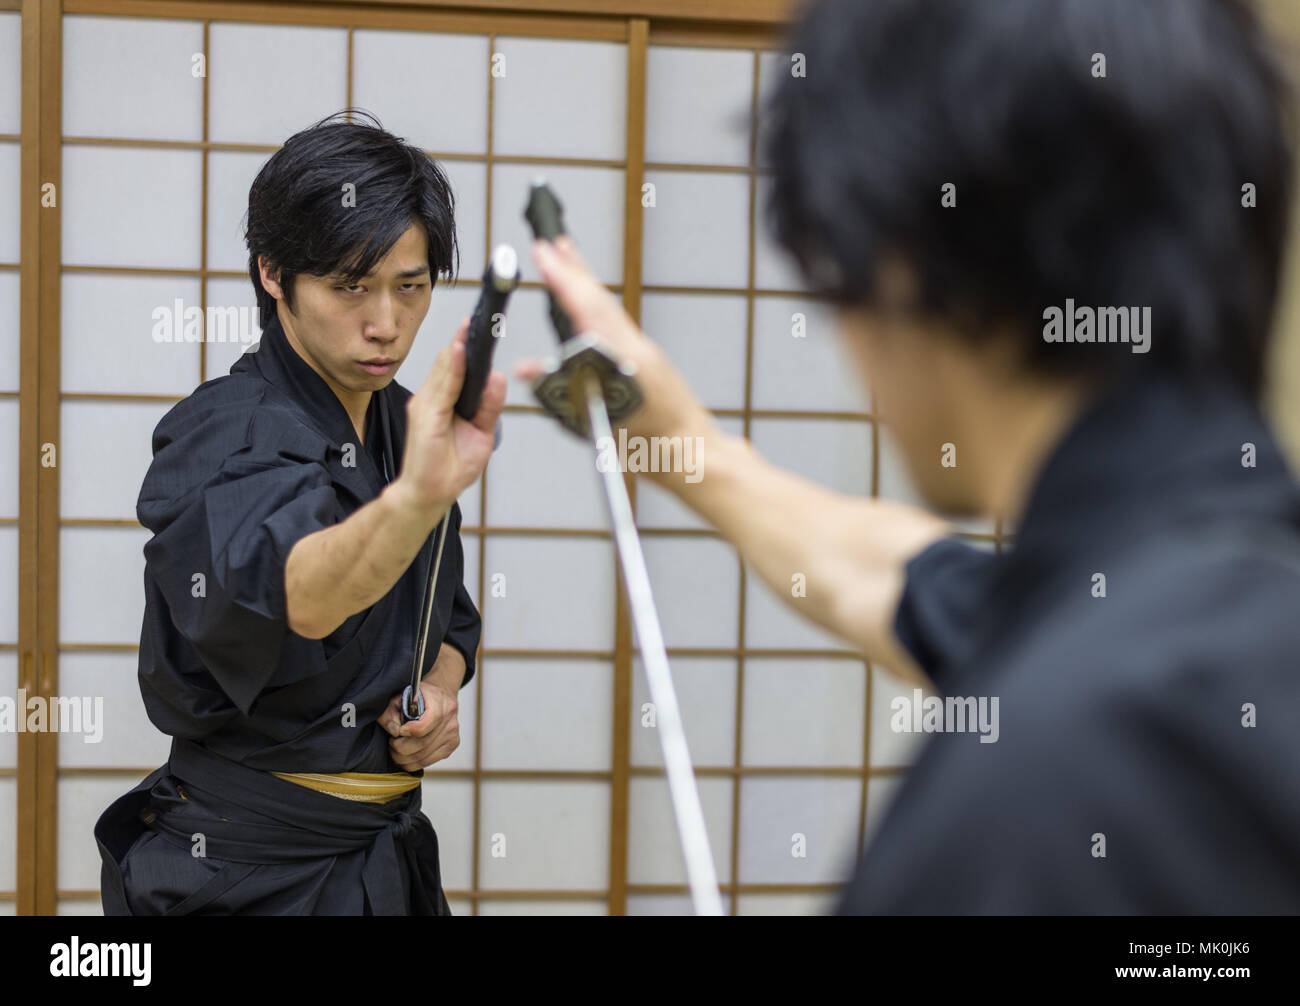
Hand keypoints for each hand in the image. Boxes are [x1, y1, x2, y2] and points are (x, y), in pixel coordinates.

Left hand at [378, 680, 460, 770]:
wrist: (442, 697)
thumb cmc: (421, 697)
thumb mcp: (401, 697)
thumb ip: (391, 711)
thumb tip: (394, 730)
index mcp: (439, 703)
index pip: (424, 724)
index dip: (408, 731)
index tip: (399, 730)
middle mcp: (449, 720)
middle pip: (422, 744)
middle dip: (400, 748)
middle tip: (391, 743)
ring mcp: (452, 735)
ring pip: (423, 757)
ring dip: (403, 758)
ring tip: (396, 749)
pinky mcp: (451, 746)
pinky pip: (428, 762)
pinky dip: (412, 763)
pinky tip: (406, 754)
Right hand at [396, 318, 506, 511]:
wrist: (428, 494)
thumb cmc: (449, 468)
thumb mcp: (481, 434)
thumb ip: (489, 406)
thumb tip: (498, 377)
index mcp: (446, 401)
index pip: (458, 366)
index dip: (469, 345)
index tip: (483, 326)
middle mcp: (432, 398)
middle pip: (449, 360)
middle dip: (464, 338)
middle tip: (483, 317)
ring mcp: (426, 404)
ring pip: (444, 367)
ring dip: (458, 345)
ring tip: (471, 325)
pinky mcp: (425, 414)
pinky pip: (441, 385)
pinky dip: (451, 367)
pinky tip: (459, 352)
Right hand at [515, 236, 717, 447]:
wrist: (699, 455)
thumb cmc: (658, 448)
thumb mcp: (601, 425)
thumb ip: (564, 393)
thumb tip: (529, 371)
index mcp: (627, 360)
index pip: (588, 309)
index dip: (564, 280)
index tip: (544, 254)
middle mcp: (639, 349)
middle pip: (601, 300)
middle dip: (575, 269)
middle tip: (553, 243)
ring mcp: (647, 353)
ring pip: (611, 310)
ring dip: (587, 284)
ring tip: (569, 262)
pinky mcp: (650, 362)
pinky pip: (619, 324)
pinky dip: (599, 307)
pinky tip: (591, 308)